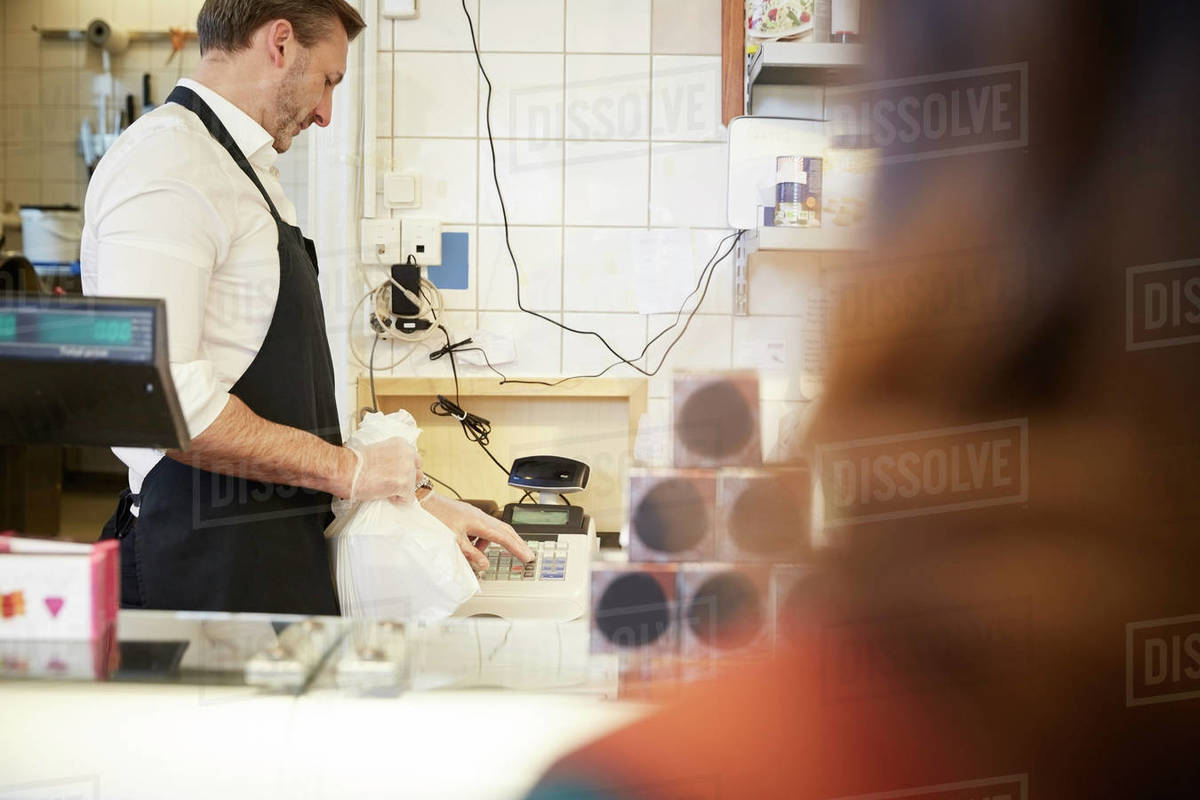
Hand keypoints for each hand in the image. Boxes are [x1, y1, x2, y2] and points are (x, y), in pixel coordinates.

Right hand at [344, 437, 421, 502]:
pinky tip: (383, 493)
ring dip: (401, 490)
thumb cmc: (355, 462)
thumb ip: (392, 457)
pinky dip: (397, 500)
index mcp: (402, 444)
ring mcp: (408, 469)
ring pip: (413, 487)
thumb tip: (395, 468)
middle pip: (417, 473)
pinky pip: (408, 499)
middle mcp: (408, 454)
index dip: (403, 470)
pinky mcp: (405, 484)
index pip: (414, 460)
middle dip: (406, 480)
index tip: (392, 474)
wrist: (346, 470)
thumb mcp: (379, 450)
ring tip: (384, 487)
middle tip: (390, 483)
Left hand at [419, 492, 533, 570]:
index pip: (504, 538)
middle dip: (516, 543)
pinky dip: (480, 540)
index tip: (527, 557)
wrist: (424, 501)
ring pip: (492, 530)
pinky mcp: (468, 516)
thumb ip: (471, 554)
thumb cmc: (437, 517)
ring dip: (492, 543)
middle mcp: (480, 517)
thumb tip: (484, 564)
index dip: (517, 549)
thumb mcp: (454, 540)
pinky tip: (469, 545)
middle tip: (526, 554)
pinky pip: (481, 530)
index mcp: (480, 523)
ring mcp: (475, 515)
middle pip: (505, 531)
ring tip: (479, 555)